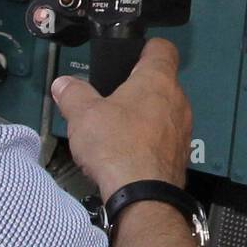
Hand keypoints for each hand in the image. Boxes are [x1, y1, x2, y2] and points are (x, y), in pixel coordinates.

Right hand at [50, 37, 191, 203]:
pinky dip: (150, 140)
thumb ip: (73, 94)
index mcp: (157, 80)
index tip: (128, 56)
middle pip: (162, 81)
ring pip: (165, 111)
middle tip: (112, 96)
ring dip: (145, 115)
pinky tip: (128, 153)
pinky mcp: (182, 156)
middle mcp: (178, 100)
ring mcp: (183, 130)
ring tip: (117, 128)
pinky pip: (166, 138)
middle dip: (138, 86)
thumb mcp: (83, 115)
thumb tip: (63, 84)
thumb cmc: (116, 146)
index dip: (145, 47)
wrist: (144, 199)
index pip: (162, 48)